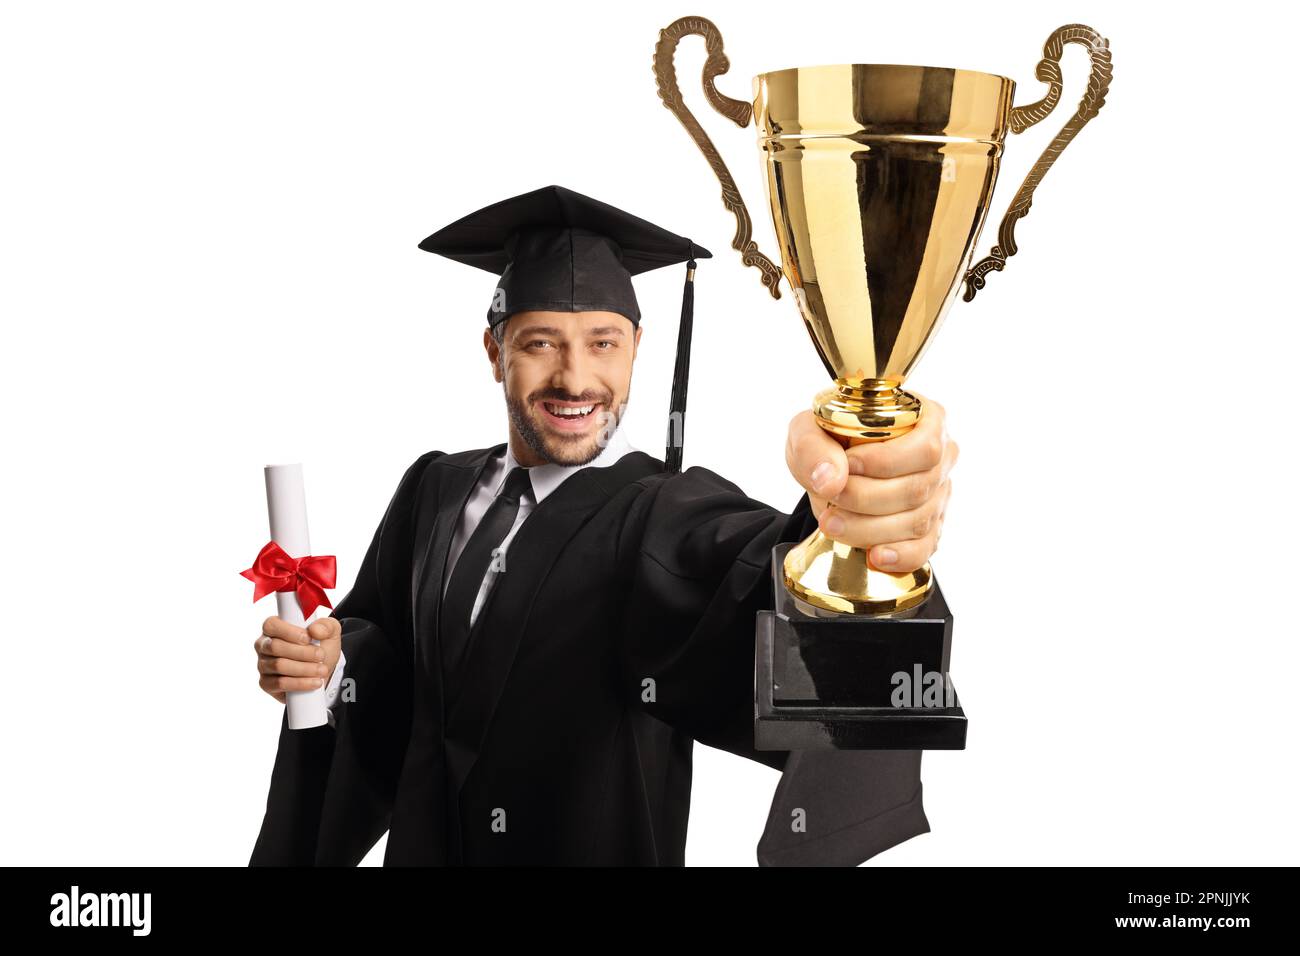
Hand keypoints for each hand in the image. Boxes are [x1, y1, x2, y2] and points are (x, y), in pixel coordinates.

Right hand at [253, 615, 341, 703]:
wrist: (323, 670)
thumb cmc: (321, 646)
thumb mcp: (329, 632)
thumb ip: (325, 626)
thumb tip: (315, 630)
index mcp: (274, 628)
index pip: (271, 625)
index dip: (289, 631)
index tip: (308, 638)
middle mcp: (264, 646)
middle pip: (275, 647)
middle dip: (302, 652)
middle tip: (321, 655)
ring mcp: (263, 665)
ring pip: (279, 665)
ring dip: (304, 668)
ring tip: (322, 670)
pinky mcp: (266, 684)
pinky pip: (280, 684)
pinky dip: (300, 683)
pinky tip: (315, 682)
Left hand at [785, 392, 957, 572]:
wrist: (828, 474)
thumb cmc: (827, 443)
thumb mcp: (808, 432)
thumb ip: (812, 448)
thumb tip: (830, 480)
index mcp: (926, 421)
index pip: (925, 447)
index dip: (886, 462)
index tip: (848, 467)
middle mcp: (941, 459)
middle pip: (918, 488)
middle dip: (868, 499)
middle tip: (832, 500)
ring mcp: (938, 496)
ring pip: (918, 521)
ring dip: (871, 529)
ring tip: (833, 524)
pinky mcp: (930, 529)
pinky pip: (924, 549)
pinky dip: (899, 556)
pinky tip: (875, 556)